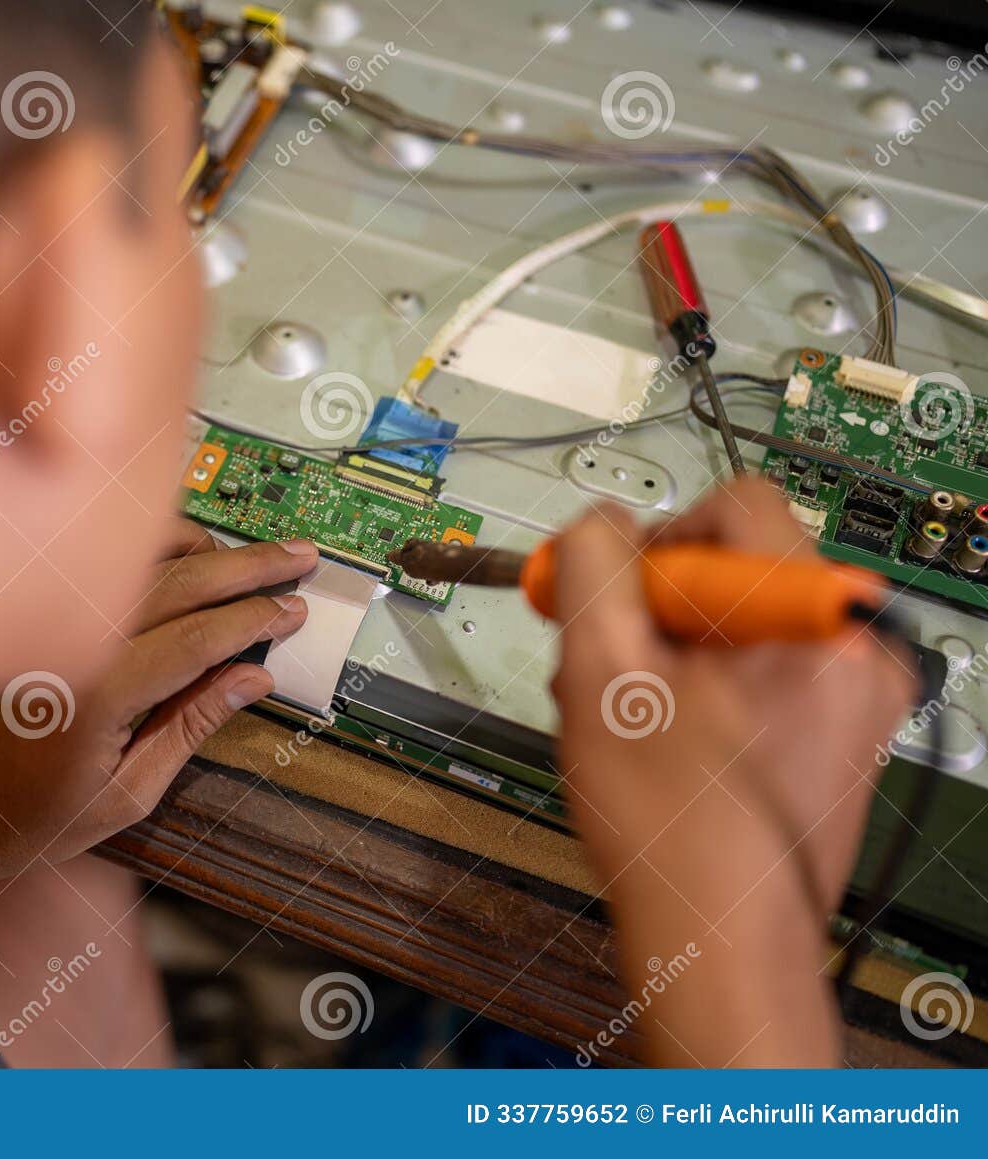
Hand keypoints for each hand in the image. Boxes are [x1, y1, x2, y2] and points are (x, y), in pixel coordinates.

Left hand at [0, 520, 315, 918]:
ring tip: (249, 554)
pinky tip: (178, 551)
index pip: (200, 635)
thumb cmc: (16, 821)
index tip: (294, 611)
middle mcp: (67, 636)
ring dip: (203, 546)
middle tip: (299, 559)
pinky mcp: (25, 605)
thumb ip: (191, 728)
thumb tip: (251, 679)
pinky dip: (146, 545)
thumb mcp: (122, 797)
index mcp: (98, 687)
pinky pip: (96, 556)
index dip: (256, 620)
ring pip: (138, 554)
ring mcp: (40, 613)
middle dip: (249, 567)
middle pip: (180, 579)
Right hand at [549, 478, 916, 1065]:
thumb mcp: (601, 669)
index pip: (736, 506)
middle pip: (737, 571)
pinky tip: (661, 741)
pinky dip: (707, 693)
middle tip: (605, 665)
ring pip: (743, 628)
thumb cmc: (670, 823)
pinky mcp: (842, 741)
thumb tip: (601, 527)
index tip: (611, 594)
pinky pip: (766, 677)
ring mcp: (856, 701)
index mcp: (815, 617)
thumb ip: (596, 568)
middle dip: (655, 608)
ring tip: (627, 717)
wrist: (721, 937)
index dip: (654, 541)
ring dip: (673, 655)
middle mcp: (856, 650)